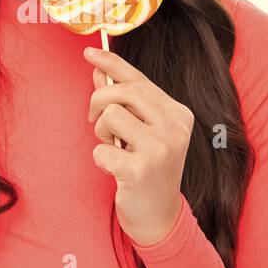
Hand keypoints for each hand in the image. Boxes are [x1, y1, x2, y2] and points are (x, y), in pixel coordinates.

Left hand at [84, 46, 192, 245]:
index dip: (111, 63)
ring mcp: (160, 149)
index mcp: (178, 114)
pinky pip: (101, 149)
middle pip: (123, 92)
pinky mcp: (140, 171)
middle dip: (99, 101)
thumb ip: (124, 101)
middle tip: (96, 121)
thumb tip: (98, 70)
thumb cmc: (148, 168)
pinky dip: (101, 159)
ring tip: (114, 149)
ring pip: (110, 115)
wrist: (159, 215)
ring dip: (102, 133)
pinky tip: (116, 170)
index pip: (139, 80)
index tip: (89, 52)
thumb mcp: (140, 131)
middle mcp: (174, 128)